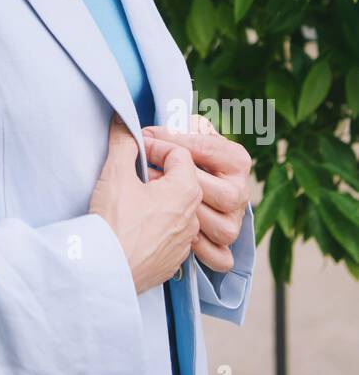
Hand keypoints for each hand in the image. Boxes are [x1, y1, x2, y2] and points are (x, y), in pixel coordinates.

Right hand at [89, 113, 201, 295]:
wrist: (105, 271)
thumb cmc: (114, 221)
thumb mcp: (116, 172)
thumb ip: (124, 142)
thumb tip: (123, 122)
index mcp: (186, 190)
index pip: (179, 153)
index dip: (155, 145)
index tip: (135, 148)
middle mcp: (192, 217)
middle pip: (181, 180)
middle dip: (158, 169)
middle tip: (132, 168)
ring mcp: (184, 242)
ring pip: (177, 208)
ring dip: (158, 196)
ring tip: (131, 195)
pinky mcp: (172, 261)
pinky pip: (170, 232)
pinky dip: (157, 221)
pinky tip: (134, 221)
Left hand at [142, 115, 251, 273]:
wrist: (187, 190)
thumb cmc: (185, 157)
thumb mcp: (184, 134)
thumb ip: (173, 124)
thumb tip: (133, 117)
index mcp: (236, 160)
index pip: (207, 147)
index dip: (172, 140)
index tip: (145, 135)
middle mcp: (240, 193)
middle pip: (218, 191)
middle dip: (179, 180)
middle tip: (147, 171)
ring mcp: (233, 224)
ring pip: (222, 227)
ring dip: (186, 217)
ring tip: (155, 200)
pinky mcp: (223, 251)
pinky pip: (219, 257)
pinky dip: (200, 251)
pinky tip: (178, 235)